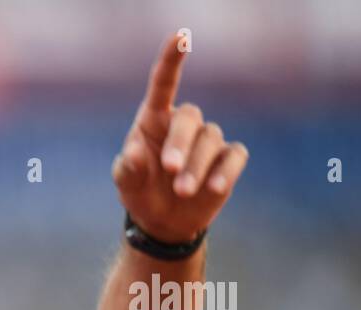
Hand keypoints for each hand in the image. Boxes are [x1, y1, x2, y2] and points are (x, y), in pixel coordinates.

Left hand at [113, 33, 248, 243]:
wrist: (163, 222)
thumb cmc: (140, 193)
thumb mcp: (126, 184)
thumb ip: (127, 168)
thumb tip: (134, 151)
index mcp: (154, 120)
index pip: (163, 84)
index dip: (172, 60)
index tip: (179, 36)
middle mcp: (183, 125)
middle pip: (190, 117)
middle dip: (180, 144)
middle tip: (169, 172)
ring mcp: (207, 141)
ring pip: (210, 140)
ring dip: (196, 166)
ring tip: (182, 192)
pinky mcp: (227, 159)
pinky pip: (234, 156)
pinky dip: (224, 171)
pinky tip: (214, 189)